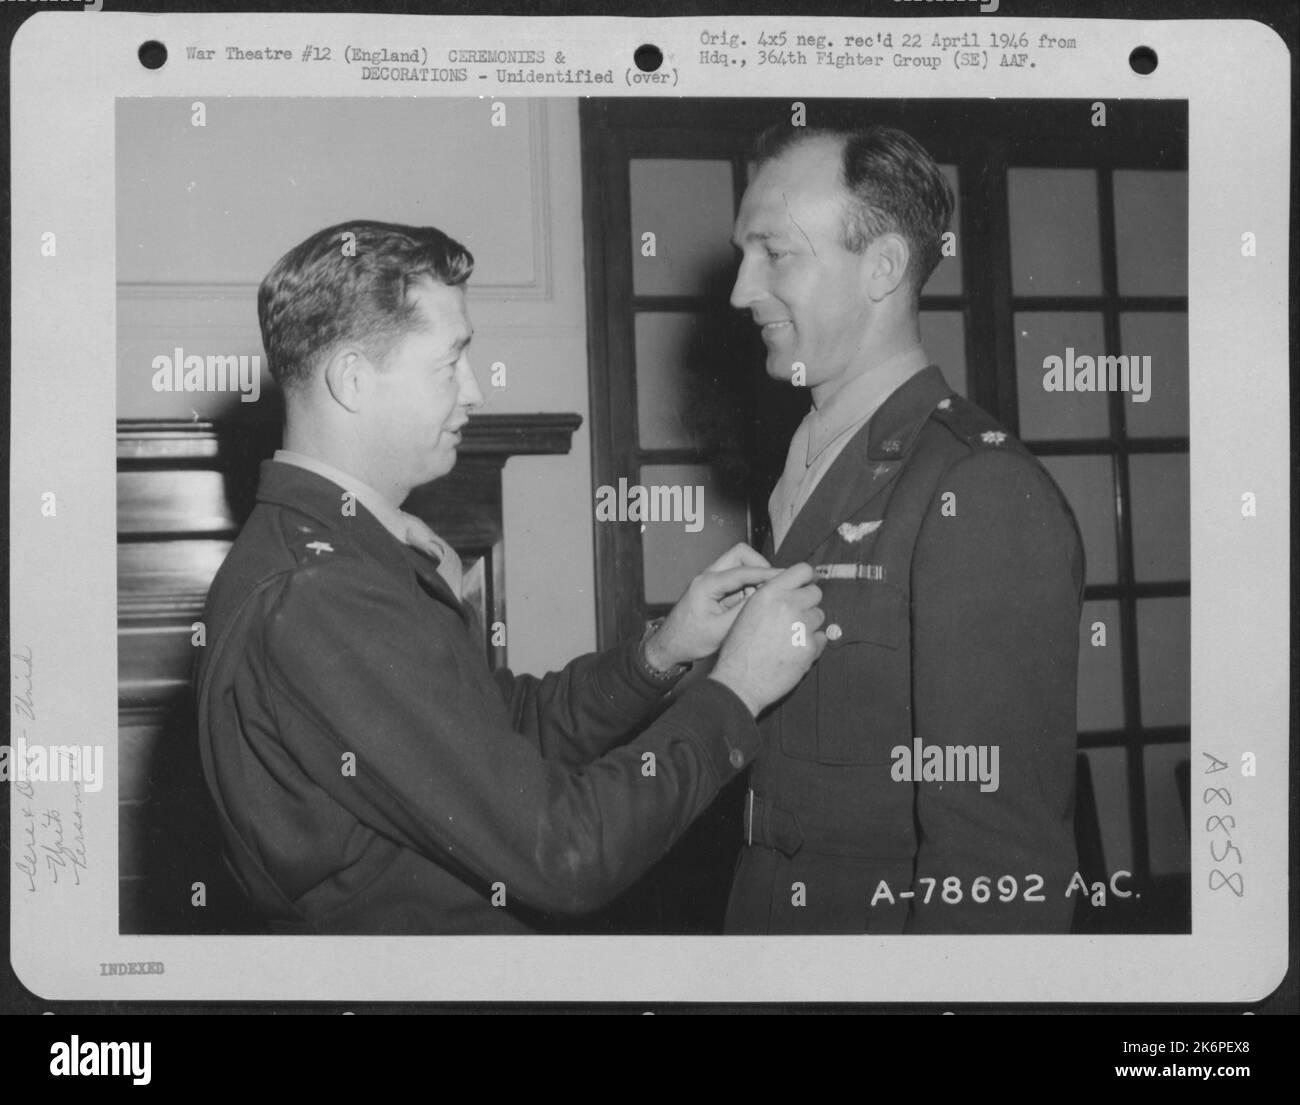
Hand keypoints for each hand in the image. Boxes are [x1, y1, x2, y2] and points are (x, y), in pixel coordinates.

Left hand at [642, 543, 780, 669]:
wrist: (670, 646)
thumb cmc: (688, 640)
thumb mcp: (720, 630)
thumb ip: (744, 612)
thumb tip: (767, 598)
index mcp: (706, 584)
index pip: (743, 570)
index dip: (767, 573)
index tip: (785, 577)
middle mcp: (708, 576)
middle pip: (740, 555)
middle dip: (760, 566)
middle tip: (774, 584)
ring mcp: (711, 581)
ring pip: (740, 566)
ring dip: (754, 579)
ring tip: (763, 599)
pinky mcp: (715, 589)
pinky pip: (737, 580)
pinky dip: (748, 588)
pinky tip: (753, 605)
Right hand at [708, 562, 825, 715]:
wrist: (739, 682)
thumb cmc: (738, 648)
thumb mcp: (747, 612)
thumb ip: (771, 597)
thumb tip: (792, 589)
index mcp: (770, 593)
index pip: (803, 570)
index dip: (806, 578)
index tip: (805, 585)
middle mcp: (788, 605)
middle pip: (815, 593)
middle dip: (807, 603)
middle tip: (795, 616)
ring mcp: (802, 627)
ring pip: (819, 616)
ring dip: (809, 624)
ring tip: (789, 637)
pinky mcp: (810, 647)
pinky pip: (821, 638)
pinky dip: (812, 644)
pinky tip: (794, 651)